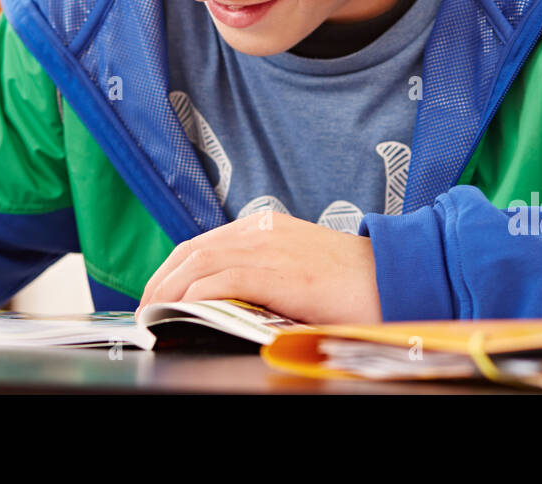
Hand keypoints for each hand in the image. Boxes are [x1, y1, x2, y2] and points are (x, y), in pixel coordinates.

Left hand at [136, 213, 382, 323]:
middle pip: (192, 250)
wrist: (397, 276)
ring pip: (200, 263)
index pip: (201, 243)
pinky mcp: (281, 272)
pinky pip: (224, 280)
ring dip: (169, 290)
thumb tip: (227, 300)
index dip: (170, 269)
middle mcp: (262, 230)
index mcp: (265, 226)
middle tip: (145, 310)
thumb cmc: (353, 282)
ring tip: (154, 315)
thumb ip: (264, 274)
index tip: (155, 294)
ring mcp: (271, 248)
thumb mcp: (298, 269)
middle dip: (160, 281)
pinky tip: (182, 311)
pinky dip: (196, 295)